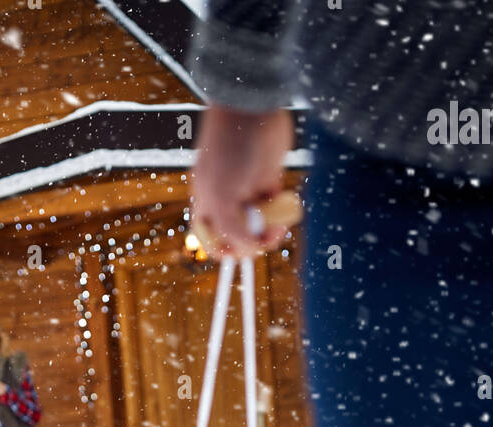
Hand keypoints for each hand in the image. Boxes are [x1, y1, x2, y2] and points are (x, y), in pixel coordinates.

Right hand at [191, 105, 294, 259]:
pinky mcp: (269, 180)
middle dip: (252, 242)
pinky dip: (282, 213)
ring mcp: (248, 190)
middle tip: (267, 235)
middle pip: (239, 236)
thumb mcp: (223, 196)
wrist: (253, 109)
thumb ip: (232, 229)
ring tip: (279, 223)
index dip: (226, 251)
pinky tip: (285, 207)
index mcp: (207, 203)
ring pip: (260, 225)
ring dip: (270, 230)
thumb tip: (250, 250)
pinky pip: (276, 207)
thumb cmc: (230, 149)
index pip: (211, 240)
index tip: (243, 250)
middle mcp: (226, 199)